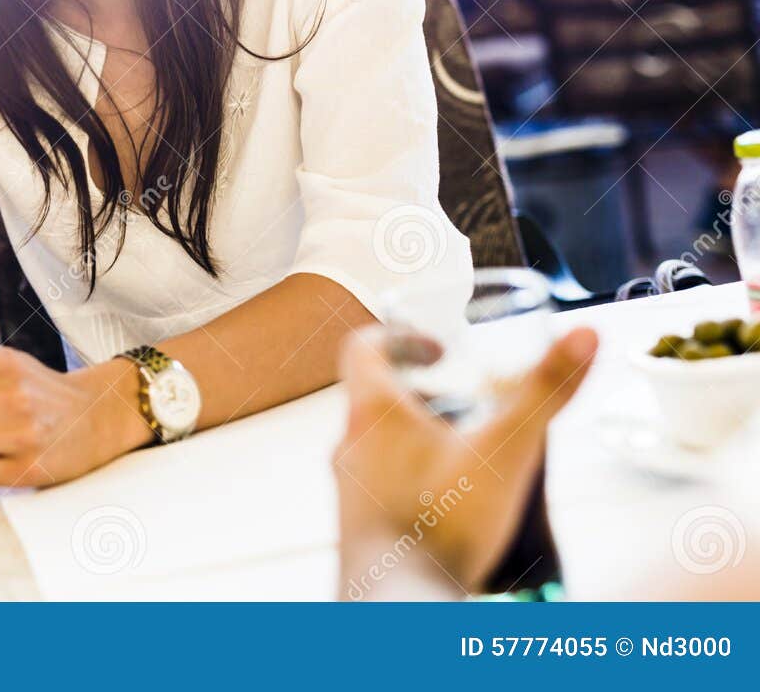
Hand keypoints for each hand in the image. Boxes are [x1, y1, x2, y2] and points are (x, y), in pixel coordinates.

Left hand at [332, 324, 596, 598]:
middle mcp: (348, 443)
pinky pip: (380, 486)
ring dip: (418, 438)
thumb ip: (545, 391)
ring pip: (378, 443)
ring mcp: (348, 486)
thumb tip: (586, 333)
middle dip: (424, 393)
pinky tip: (452, 503)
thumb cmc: (443, 522)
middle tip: (468, 402)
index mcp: (371, 410)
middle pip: (376, 397)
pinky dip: (413, 480)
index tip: (440, 350)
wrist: (398, 600)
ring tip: (469, 452)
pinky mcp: (356, 524)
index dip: (401, 337)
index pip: (364, 346)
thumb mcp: (506, 450)